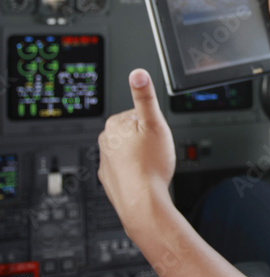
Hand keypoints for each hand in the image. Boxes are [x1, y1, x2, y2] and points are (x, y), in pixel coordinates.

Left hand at [98, 68, 175, 234]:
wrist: (143, 202)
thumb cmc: (150, 165)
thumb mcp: (154, 123)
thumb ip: (145, 97)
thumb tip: (137, 74)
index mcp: (114, 125)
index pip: (138, 115)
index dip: (153, 125)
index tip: (156, 136)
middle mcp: (105, 142)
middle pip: (134, 133)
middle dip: (147, 140)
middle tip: (156, 151)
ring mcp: (106, 162)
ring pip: (130, 151)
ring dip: (141, 156)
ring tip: (152, 166)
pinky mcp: (110, 179)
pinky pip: (126, 169)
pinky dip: (136, 172)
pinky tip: (144, 177)